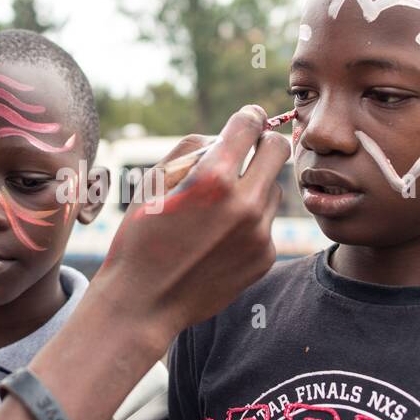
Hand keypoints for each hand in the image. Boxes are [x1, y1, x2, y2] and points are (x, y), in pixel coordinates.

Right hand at [96, 105, 289, 342]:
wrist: (144, 302)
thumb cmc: (141, 236)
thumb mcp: (153, 181)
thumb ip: (193, 148)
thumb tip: (228, 135)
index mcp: (211, 178)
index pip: (250, 124)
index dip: (247, 117)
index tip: (245, 121)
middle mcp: (243, 203)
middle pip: (278, 149)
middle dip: (262, 144)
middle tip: (245, 153)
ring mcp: (258, 233)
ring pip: (274, 188)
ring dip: (255, 186)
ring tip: (221, 207)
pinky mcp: (264, 256)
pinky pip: (268, 223)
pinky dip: (250, 222)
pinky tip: (220, 238)